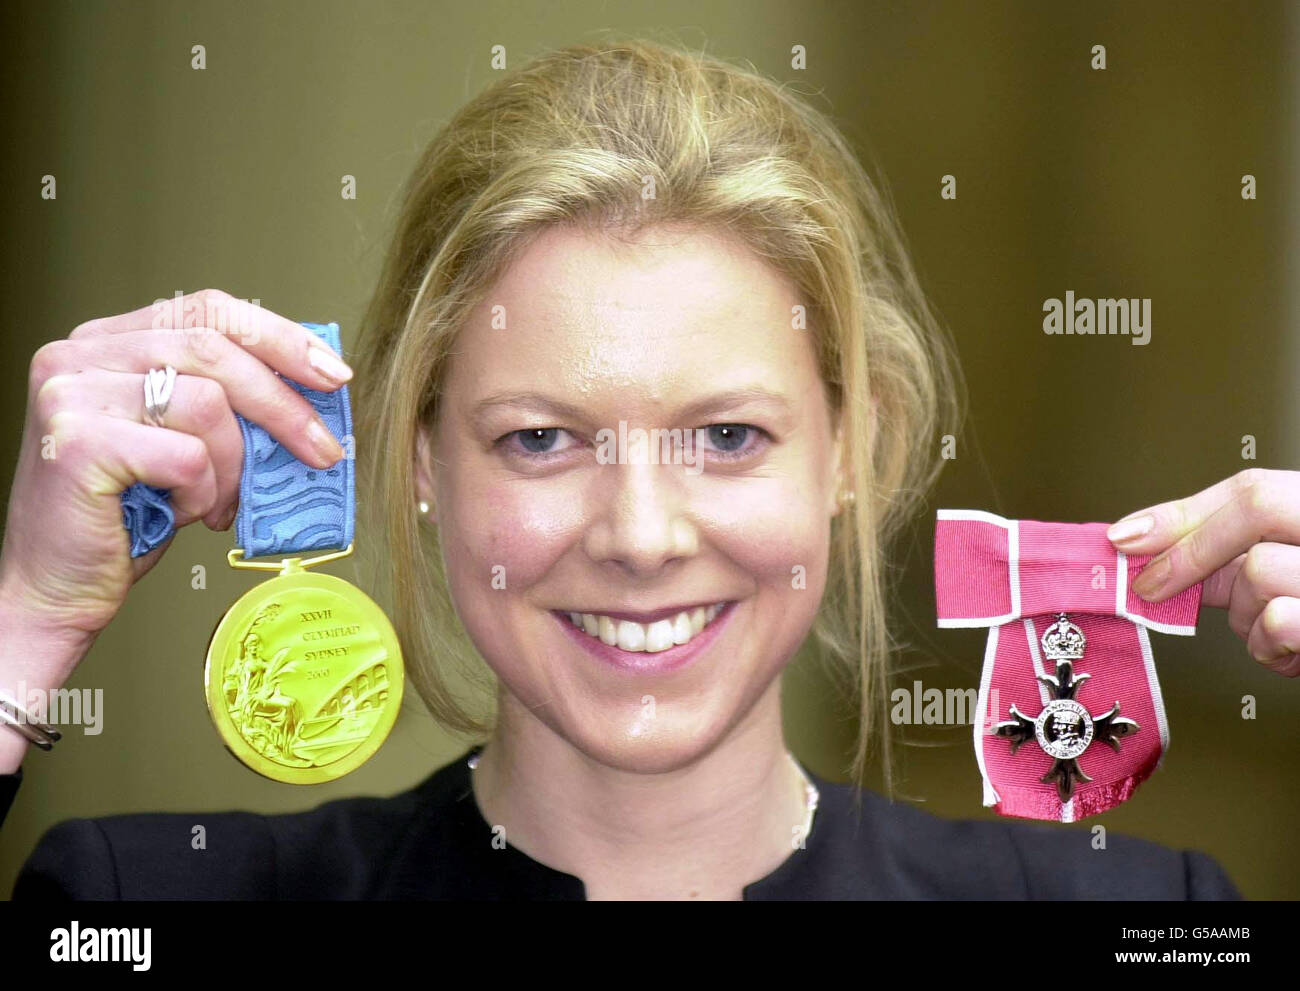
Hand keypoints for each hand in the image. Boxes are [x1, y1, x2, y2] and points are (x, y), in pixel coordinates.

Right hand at [0, 289, 351, 688]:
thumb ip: (227, 404)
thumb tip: (316, 388)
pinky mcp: (78, 441)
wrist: (54, 590)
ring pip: (208, 405)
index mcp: (107, 342)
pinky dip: (203, 494)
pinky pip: (187, 456)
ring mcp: (71, 393)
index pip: (208, 309)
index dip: (278, 337)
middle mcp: (79, 354)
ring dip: (233, 467)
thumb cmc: (123, 518)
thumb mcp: (184, 443)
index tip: (333, 374)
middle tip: (323, 450)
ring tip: (217, 503)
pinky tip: (182, 514)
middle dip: (284, 405)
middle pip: (215, 349)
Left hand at [1106, 468, 1299, 677]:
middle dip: (1194, 554)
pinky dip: (1270, 645)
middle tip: (1154, 587)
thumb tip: (1146, 549)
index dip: (1184, 513)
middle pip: (1255, 512)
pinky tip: (1292, 649)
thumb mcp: (1284, 568)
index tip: (1127, 539)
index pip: (1252, 489)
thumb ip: (1227, 554)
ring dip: (1247, 615)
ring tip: (1273, 626)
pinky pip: (1281, 622)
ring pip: (1262, 573)